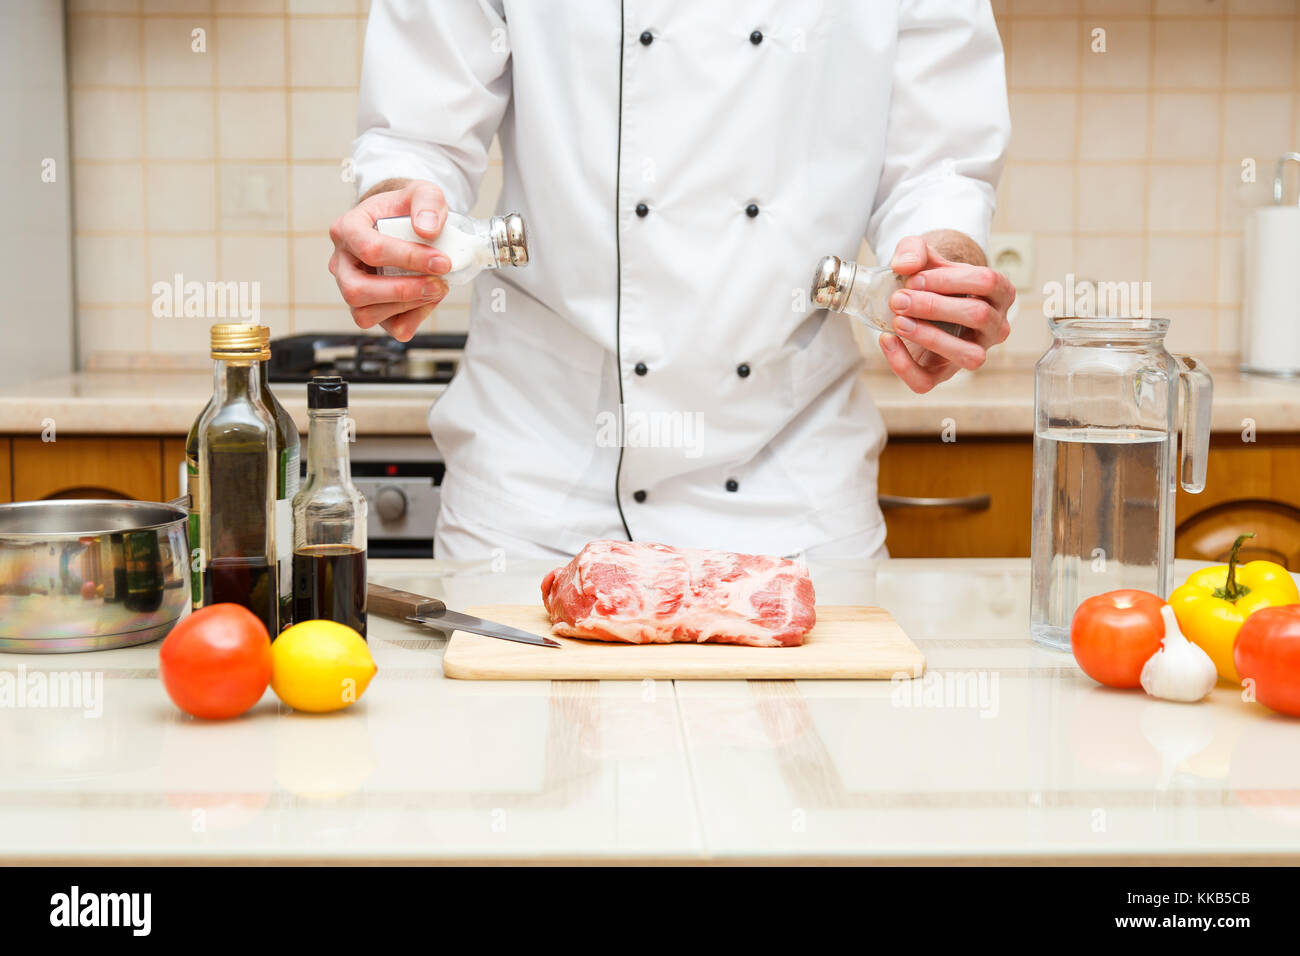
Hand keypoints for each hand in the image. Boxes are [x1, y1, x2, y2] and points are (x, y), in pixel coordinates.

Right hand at [328, 179, 452, 341]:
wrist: (403, 223)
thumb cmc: (407, 209)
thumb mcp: (422, 193)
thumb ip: (428, 203)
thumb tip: (427, 230)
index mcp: (347, 228)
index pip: (369, 249)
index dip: (408, 258)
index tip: (443, 261)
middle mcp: (341, 262)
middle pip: (356, 290)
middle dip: (402, 291)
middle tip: (438, 284)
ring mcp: (351, 287)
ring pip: (365, 314)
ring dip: (407, 306)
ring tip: (436, 289)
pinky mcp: (369, 308)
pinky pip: (387, 326)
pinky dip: (412, 319)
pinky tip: (428, 300)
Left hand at [877, 235, 1013, 392]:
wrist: (922, 300)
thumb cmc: (931, 278)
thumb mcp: (923, 256)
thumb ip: (913, 250)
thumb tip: (904, 265)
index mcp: (1000, 292)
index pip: (987, 282)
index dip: (949, 279)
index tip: (913, 278)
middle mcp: (996, 326)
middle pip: (978, 316)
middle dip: (934, 306)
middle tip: (899, 299)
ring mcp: (975, 353)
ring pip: (968, 355)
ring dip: (930, 338)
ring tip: (899, 322)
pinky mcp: (944, 374)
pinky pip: (928, 380)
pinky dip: (904, 364)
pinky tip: (887, 340)